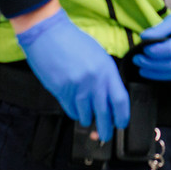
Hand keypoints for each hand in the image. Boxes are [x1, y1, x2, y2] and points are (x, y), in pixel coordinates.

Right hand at [15, 8, 129, 141]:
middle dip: (106, 130)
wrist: (48, 33)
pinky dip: (74, 112)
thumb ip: (106, 77)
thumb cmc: (73, 42)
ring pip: (86, 115)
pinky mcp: (61, 91)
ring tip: (86, 117)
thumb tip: (110, 99)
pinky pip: (71, 110)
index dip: (122, 117)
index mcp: (107, 70)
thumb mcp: (98, 56)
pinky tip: (74, 106)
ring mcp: (77, 87)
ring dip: (87, 119)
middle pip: (104, 114)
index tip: (121, 124)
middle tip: (105, 136)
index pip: (120, 101)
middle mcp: (94, 80)